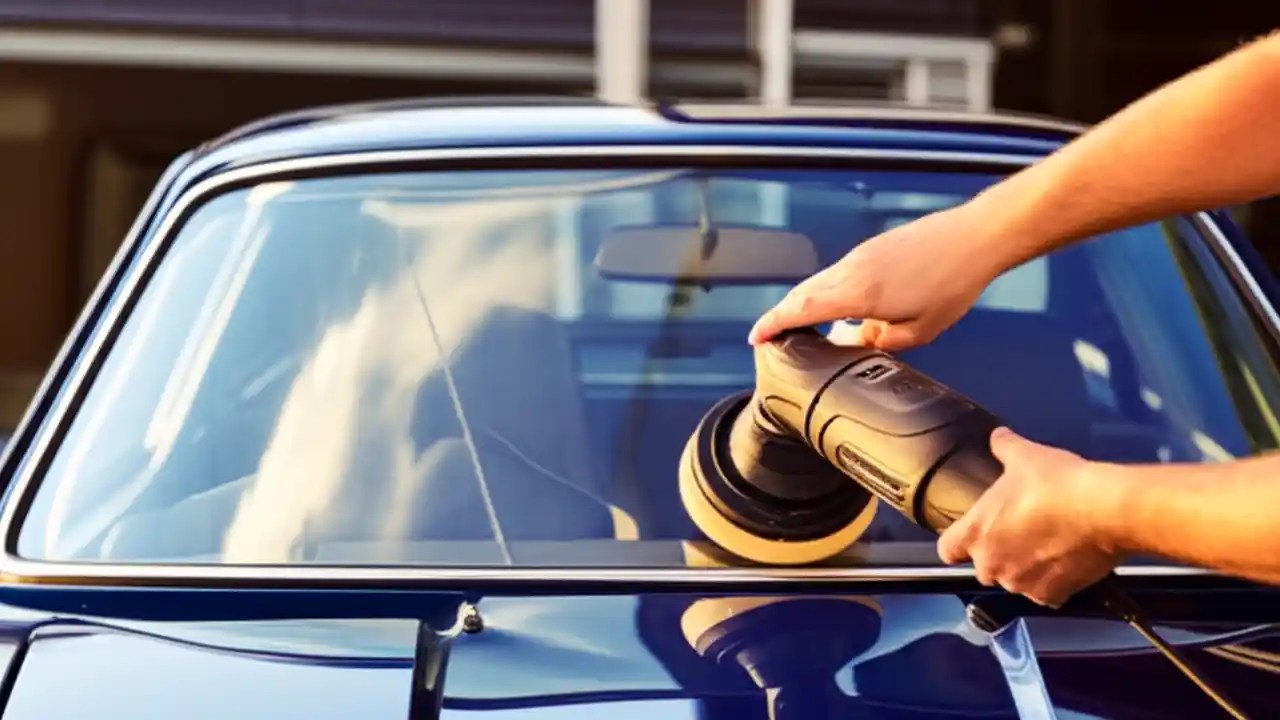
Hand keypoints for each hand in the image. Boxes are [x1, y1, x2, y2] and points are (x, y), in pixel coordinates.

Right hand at [747, 203, 1005, 349]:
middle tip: (770, 337)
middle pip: (802, 294)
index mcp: (858, 294)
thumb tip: (851, 340)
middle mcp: (851, 270)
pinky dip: (824, 290)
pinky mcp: (872, 249)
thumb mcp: (919, 330)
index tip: (755, 338)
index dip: (773, 325)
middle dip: (781, 316)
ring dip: (803, 302)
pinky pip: (836, 273)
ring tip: (799, 325)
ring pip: (818, 282)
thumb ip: (878, 341)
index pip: (801, 310)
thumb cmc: (952, 284)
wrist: (974, 238)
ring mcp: (860, 255)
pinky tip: (836, 306)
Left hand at [937, 427, 1125, 607]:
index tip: (972, 534)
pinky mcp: (1051, 596)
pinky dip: (1053, 582)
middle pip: (984, 566)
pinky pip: (1045, 593)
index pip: (947, 550)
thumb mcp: (1025, 456)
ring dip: (1025, 568)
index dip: (957, 542)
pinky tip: (1066, 560)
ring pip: (1015, 580)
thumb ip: (1005, 447)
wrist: (1102, 510)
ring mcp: (1020, 583)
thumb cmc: (1056, 483)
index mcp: (975, 533)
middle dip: (999, 553)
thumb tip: (998, 437)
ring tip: (1048, 544)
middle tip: (1021, 533)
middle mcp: (991, 564)